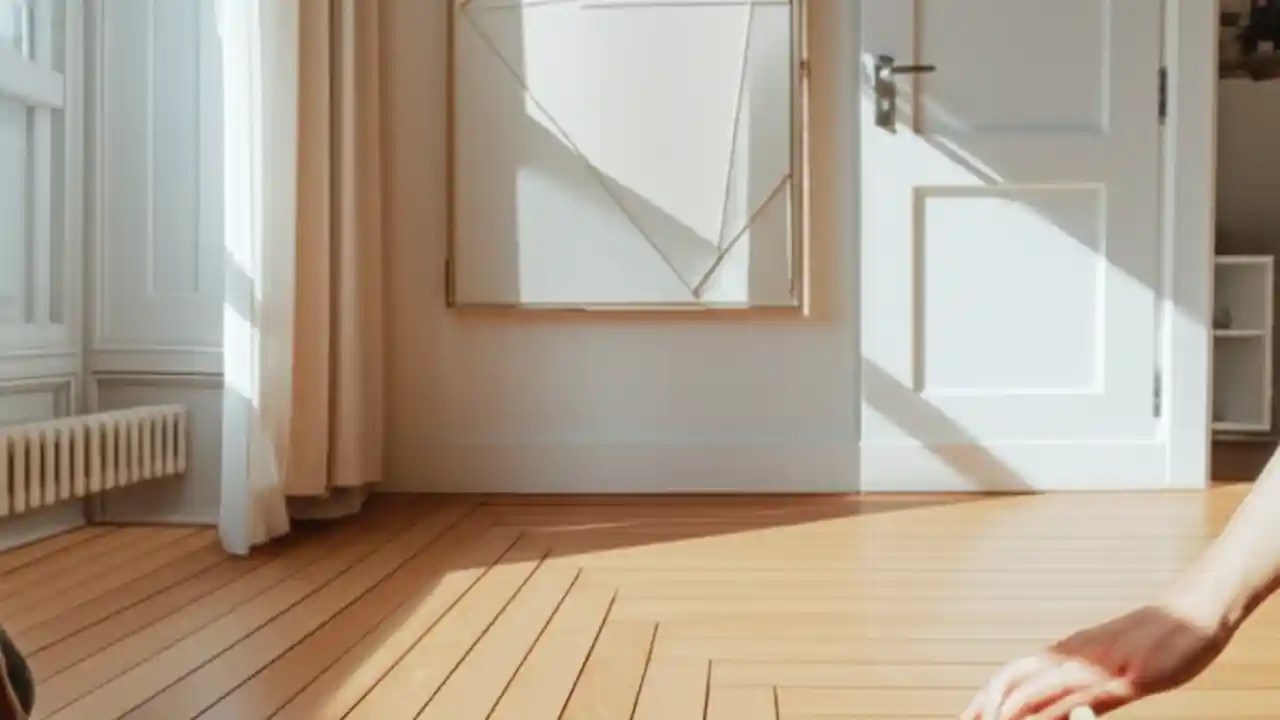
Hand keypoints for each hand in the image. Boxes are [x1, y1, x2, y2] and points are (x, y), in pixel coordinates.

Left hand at [959, 603, 1232, 719]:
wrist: (1195, 612)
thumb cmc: (1155, 642)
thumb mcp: (1111, 664)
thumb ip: (1083, 685)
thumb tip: (1059, 707)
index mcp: (1068, 652)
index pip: (1015, 672)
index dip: (987, 695)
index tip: (966, 716)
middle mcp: (1075, 655)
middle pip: (1018, 676)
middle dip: (988, 703)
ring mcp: (1100, 664)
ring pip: (1044, 687)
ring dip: (1014, 709)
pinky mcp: (1128, 675)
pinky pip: (1086, 696)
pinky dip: (1060, 711)